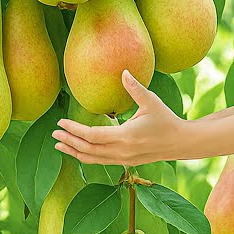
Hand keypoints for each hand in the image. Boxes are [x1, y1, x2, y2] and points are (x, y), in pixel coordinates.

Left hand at [52, 71, 188, 165]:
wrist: (180, 143)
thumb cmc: (166, 120)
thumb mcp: (152, 102)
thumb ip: (135, 88)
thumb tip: (124, 71)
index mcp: (126, 136)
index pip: (93, 135)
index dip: (74, 129)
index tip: (61, 121)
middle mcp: (122, 151)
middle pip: (88, 149)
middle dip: (69, 141)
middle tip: (54, 132)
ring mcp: (123, 160)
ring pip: (92, 159)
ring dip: (74, 151)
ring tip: (59, 144)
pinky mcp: (125, 162)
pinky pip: (100, 161)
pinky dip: (85, 157)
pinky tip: (77, 151)